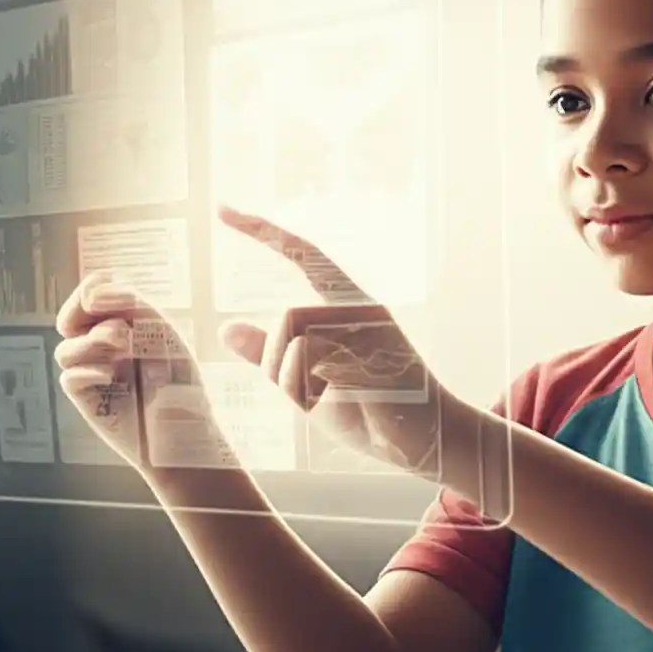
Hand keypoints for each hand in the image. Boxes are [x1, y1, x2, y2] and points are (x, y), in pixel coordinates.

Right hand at [53, 273, 217, 471]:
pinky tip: (111, 375)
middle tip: (118, 327)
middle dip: (81, 314)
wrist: (185, 430)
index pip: (94, 291)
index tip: (113, 298)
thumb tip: (92, 294)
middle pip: (69, 317)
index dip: (95, 289)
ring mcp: (92, 370)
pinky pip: (68, 377)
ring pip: (65, 349)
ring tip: (125, 346)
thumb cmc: (180, 379)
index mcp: (124, 323)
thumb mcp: (161, 332)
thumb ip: (131, 305)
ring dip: (92, 342)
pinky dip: (87, 371)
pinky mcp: (87, 397)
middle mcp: (103, 345)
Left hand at [216, 205, 461, 477]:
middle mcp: (364, 309)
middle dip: (277, 362)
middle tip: (301, 397)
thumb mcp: (309, 385)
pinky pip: (316, 361)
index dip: (265, 231)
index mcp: (351, 308)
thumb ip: (270, 356)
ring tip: (324, 402)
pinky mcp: (376, 355)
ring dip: (293, 381)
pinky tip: (341, 404)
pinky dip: (309, 391)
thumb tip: (224, 326)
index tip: (223, 209)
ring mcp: (373, 330)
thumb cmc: (371, 415)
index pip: (306, 256)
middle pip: (289, 317)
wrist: (428, 441)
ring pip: (299, 340)